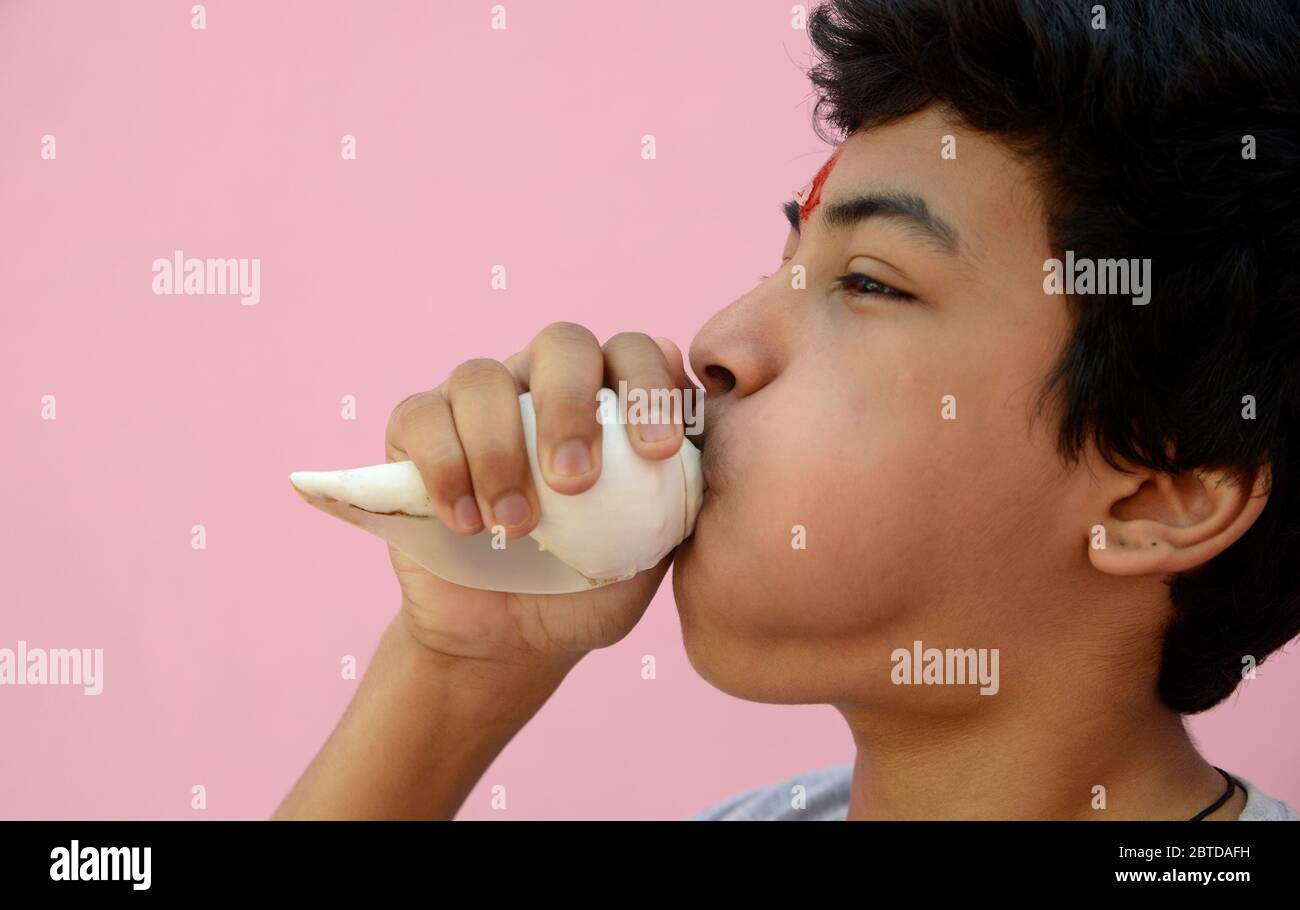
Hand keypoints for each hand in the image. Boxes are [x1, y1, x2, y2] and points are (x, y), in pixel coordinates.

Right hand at [384, 324, 697, 670]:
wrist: (514, 639)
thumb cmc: (591, 584)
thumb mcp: (649, 550)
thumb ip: (679, 494)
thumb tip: (703, 436)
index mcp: (608, 397)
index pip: (635, 352)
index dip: (650, 386)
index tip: (659, 454)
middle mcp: (542, 383)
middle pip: (560, 343)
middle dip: (571, 405)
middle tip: (576, 482)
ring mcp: (476, 404)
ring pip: (481, 377)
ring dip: (500, 449)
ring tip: (518, 526)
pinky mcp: (415, 436)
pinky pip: (421, 417)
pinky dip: (444, 467)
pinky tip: (469, 524)